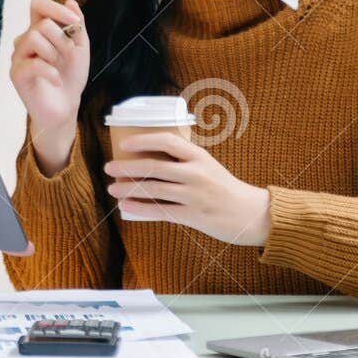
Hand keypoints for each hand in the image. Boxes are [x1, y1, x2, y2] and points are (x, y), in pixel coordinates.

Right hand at [10, 0, 89, 174]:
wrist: (65, 107)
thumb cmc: (71, 76)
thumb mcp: (80, 47)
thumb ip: (77, 25)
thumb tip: (71, 1)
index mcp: (40, 29)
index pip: (38, 4)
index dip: (55, 8)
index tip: (75, 23)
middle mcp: (26, 39)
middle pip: (41, 24)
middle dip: (63, 39)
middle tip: (70, 55)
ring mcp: (19, 56)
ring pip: (34, 37)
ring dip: (55, 53)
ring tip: (59, 67)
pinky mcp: (16, 74)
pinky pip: (32, 63)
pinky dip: (51, 72)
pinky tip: (57, 80)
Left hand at [104, 131, 270, 246]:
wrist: (248, 213)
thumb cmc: (222, 186)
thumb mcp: (206, 165)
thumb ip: (183, 160)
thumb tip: (149, 154)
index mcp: (199, 156)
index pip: (167, 142)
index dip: (143, 140)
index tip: (124, 143)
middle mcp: (196, 174)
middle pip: (155, 167)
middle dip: (128, 167)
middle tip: (109, 167)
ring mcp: (194, 196)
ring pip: (155, 190)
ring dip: (129, 188)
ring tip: (112, 188)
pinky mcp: (192, 216)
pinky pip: (160, 211)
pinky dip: (140, 208)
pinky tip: (126, 206)